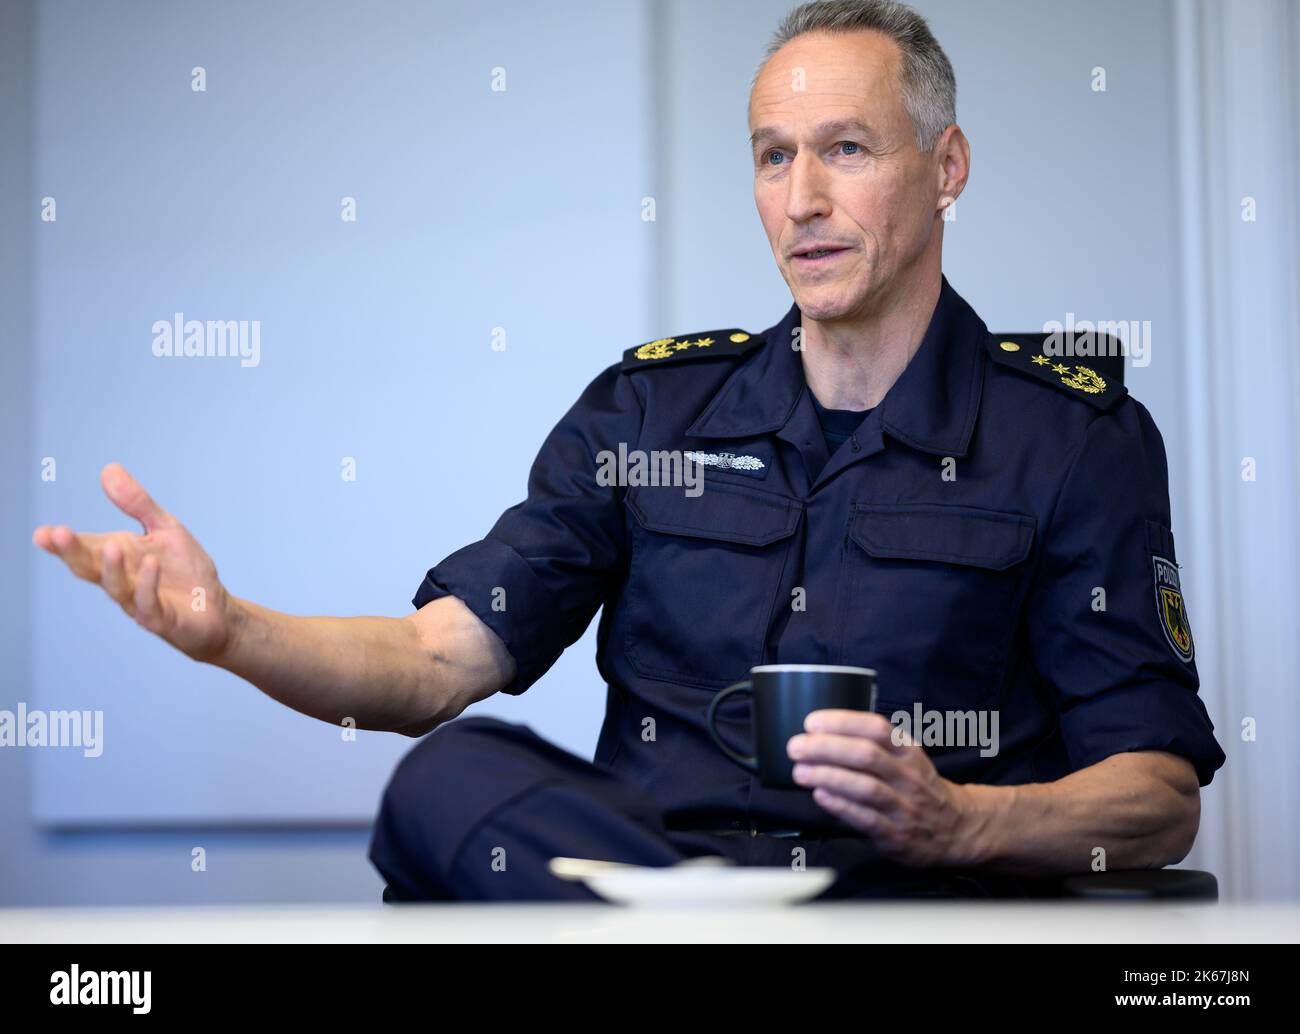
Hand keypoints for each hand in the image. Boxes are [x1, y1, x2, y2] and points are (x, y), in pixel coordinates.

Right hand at [32, 463, 236, 662]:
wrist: (218, 609)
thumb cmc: (186, 570)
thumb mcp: (165, 528)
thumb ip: (137, 503)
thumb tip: (108, 469)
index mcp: (119, 557)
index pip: (84, 549)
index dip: (61, 543)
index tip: (42, 533)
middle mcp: (123, 581)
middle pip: (89, 569)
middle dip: (72, 552)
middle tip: (56, 534)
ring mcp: (140, 602)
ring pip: (117, 588)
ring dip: (111, 568)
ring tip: (111, 546)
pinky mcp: (163, 619)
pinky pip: (150, 603)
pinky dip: (149, 583)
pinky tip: (151, 564)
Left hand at [787, 708, 979, 867]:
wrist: (955, 828)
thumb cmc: (917, 787)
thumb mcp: (906, 758)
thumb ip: (874, 745)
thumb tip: (821, 735)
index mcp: (908, 751)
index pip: (877, 728)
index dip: (842, 722)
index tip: (812, 722)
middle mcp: (908, 776)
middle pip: (866, 755)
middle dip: (826, 748)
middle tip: (796, 747)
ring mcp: (904, 806)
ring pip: (865, 787)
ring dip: (828, 777)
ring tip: (800, 772)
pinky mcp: (897, 835)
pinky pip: (867, 819)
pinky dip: (841, 806)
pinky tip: (820, 796)